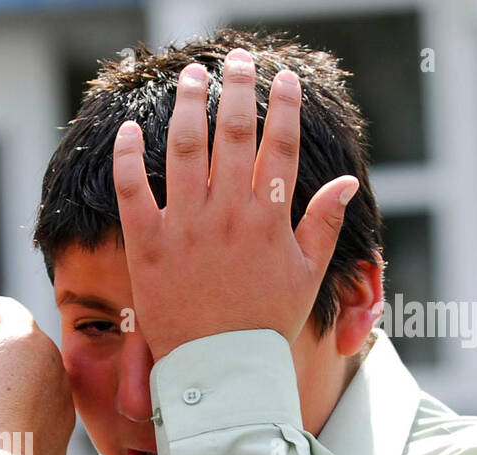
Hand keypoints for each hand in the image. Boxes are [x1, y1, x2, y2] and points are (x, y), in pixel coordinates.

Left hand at [111, 49, 359, 358]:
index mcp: (270, 220)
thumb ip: (325, 225)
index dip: (284, 107)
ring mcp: (186, 228)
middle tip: (237, 60)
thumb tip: (347, 181)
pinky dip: (129, 156)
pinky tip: (133, 128)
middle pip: (233, 134)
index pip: (280, 146)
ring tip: (192, 77)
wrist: (220, 371)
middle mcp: (229, 215)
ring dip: (189, 106)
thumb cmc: (265, 327)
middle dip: (237, 89)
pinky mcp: (148, 246)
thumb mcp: (306, 277)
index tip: (284, 79)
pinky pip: (133, 191)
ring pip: (186, 149)